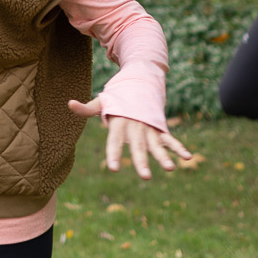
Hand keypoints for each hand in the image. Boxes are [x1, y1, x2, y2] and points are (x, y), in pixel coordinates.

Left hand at [67, 97, 193, 178]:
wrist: (140, 79)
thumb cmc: (117, 97)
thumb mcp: (102, 102)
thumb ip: (87, 108)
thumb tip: (69, 103)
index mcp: (120, 122)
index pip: (115, 140)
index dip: (113, 153)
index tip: (113, 168)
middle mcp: (136, 126)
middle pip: (138, 146)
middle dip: (142, 161)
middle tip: (145, 177)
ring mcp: (149, 127)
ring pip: (157, 144)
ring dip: (164, 156)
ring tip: (170, 169)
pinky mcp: (160, 127)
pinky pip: (170, 139)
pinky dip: (179, 148)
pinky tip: (188, 158)